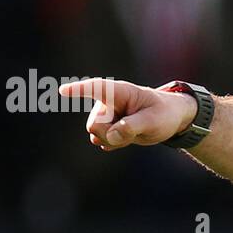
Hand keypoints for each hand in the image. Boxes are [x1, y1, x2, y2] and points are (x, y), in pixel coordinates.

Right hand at [59, 78, 196, 150]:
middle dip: (111, 133)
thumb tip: (110, 136)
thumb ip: (132, 127)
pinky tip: (126, 137)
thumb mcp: (153, 121)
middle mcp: (108, 102)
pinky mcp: (107, 128)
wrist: (170, 119)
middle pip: (94, 125)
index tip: (63, 91)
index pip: (95, 88)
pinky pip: (101, 140)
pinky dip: (114, 143)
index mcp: (119, 92)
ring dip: (114, 139)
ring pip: (95, 134)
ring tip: (134, 130)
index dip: (79, 90)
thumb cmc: (164, 113)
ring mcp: (105, 115)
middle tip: (135, 128)